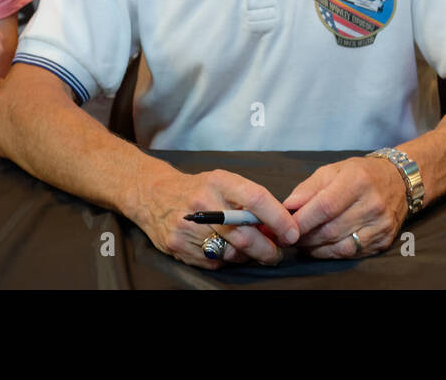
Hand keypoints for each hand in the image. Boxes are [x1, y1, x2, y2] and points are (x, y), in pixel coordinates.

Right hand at [131, 168, 298, 270]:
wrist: (153, 194)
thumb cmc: (198, 188)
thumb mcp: (223, 182)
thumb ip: (249, 200)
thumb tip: (279, 226)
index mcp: (219, 182)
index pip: (256, 199)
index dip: (278, 219)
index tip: (292, 233)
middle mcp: (204, 204)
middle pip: (245, 235)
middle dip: (268, 249)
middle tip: (278, 253)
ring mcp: (189, 227)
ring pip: (231, 253)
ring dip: (248, 257)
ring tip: (252, 250)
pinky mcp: (179, 246)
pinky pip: (214, 262)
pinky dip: (226, 260)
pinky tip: (225, 250)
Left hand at [284, 156, 407, 258]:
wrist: (398, 180)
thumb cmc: (360, 173)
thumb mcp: (333, 170)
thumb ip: (308, 188)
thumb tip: (288, 206)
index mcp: (357, 180)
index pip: (324, 206)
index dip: (302, 220)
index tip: (286, 226)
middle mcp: (372, 203)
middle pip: (331, 229)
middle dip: (306, 237)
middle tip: (290, 237)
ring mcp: (381, 225)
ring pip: (341, 246)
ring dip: (316, 249)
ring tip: (303, 243)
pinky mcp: (384, 240)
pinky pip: (352, 254)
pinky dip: (332, 253)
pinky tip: (321, 247)